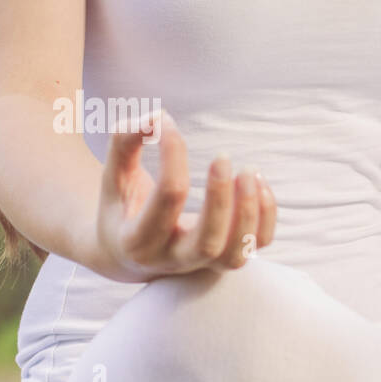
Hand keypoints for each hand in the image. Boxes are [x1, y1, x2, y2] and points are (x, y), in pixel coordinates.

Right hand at [93, 111, 276, 282]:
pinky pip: (259, 243)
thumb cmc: (123, 205)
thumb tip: (157, 117)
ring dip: (249, 212)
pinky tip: (258, 182)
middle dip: (220, 200)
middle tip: (222, 156)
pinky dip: (266, 216)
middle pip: (208, 242)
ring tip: (249, 170)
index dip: (173, 156)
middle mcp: (173, 260)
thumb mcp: (114, 175)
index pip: (168, 199)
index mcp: (138, 241)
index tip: (168, 123)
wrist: (130, 252)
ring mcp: (204, 263)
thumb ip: (125, 143)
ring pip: (237, 254)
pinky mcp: (227, 256)